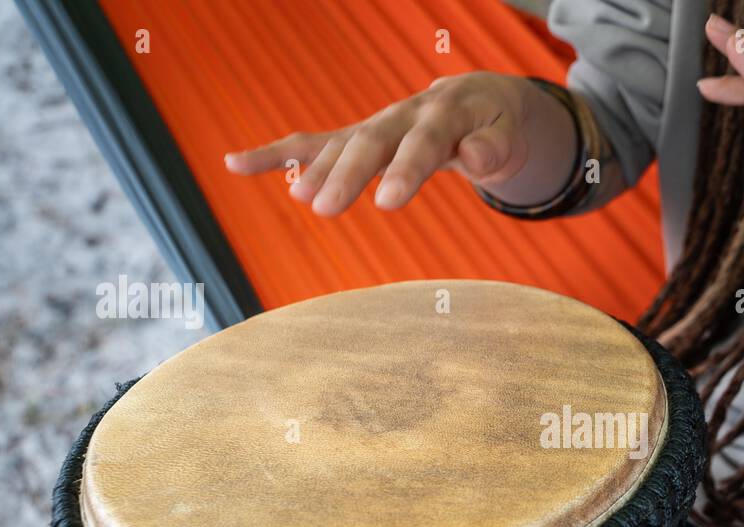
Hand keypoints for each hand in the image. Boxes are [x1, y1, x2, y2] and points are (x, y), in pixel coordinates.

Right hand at [224, 72, 574, 215]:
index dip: (404, 170)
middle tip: (324, 207)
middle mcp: (402, 115)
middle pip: (371, 142)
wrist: (478, 102)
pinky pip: (312, 144)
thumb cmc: (495, 126)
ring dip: (316, 170)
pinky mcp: (356, 139)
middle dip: (346, 174)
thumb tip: (477, 159)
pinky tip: (235, 164)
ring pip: (341, 144)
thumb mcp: (508, 135)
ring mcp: (376, 126)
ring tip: (298, 198)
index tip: (386, 203)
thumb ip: (495, 147)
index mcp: (444, 114)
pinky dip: (275, 153)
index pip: (424, 143)